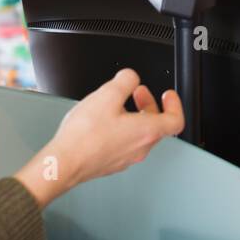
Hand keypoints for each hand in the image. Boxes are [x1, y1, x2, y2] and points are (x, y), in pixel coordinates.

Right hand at [14, 69, 184, 207]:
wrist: (64, 163)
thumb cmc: (84, 136)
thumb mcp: (107, 95)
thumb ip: (125, 80)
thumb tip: (131, 77)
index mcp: (146, 131)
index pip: (176, 120)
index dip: (175, 105)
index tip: (169, 95)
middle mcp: (140, 147)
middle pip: (157, 125)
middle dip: (149, 105)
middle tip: (138, 92)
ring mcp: (126, 157)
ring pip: (140, 134)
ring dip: (135, 115)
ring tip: (119, 103)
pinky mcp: (112, 162)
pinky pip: (124, 143)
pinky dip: (122, 128)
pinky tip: (105, 120)